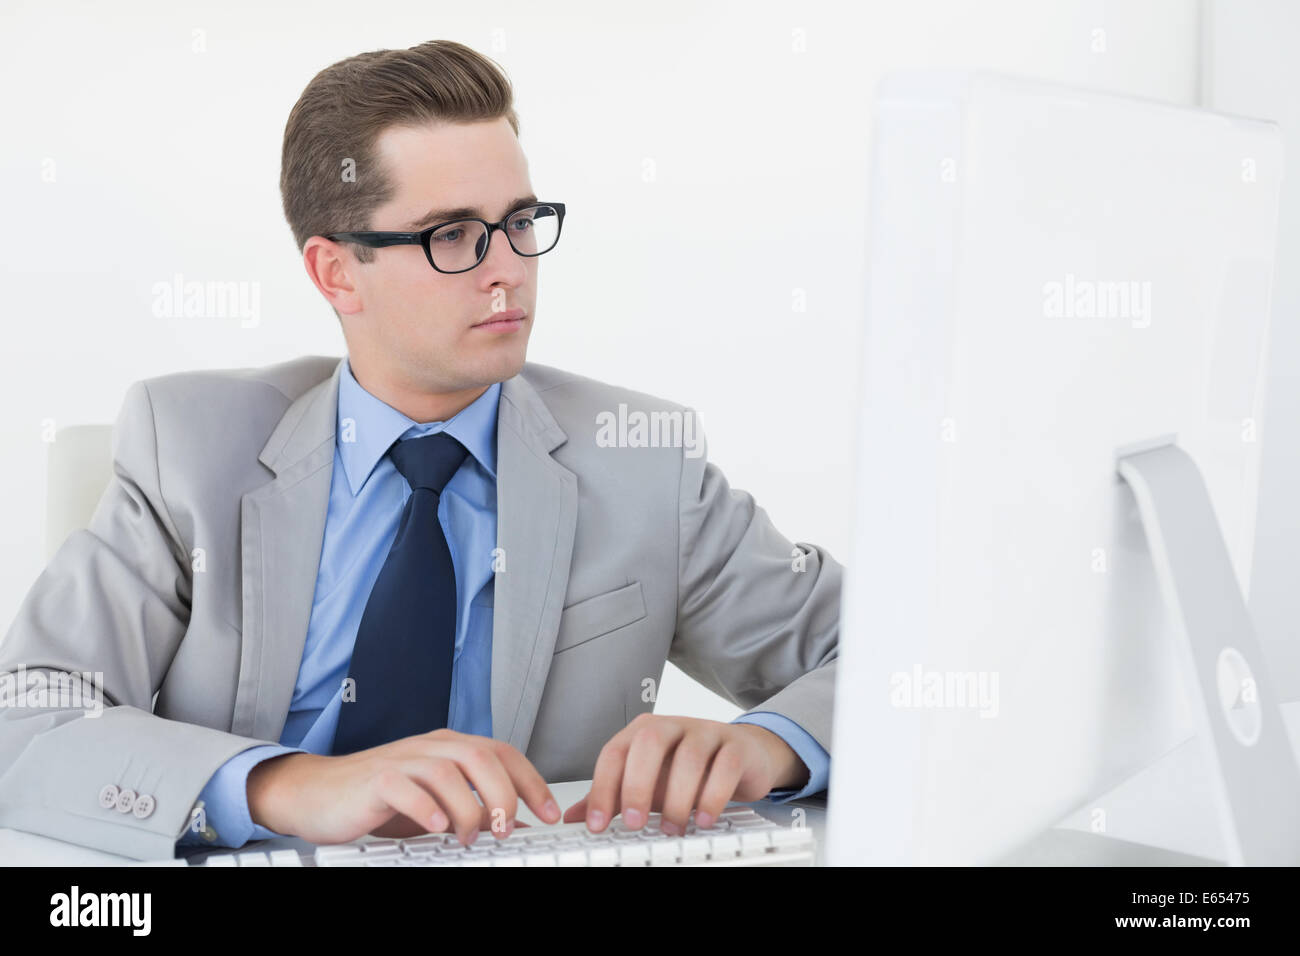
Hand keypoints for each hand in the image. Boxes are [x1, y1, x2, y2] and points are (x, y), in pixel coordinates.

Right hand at [246, 729, 560, 845]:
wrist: (319, 793)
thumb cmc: (380, 798)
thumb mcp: (437, 805)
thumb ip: (474, 809)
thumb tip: (518, 825)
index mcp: (450, 748)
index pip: (502, 753)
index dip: (531, 782)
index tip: (550, 813)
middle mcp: (430, 748)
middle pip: (481, 756)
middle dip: (504, 793)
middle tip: (508, 829)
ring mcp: (402, 760)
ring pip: (448, 771)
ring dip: (467, 808)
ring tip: (470, 836)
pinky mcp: (376, 779)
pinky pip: (406, 787)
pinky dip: (427, 808)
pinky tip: (437, 828)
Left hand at [562, 714, 807, 834]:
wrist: (740, 756)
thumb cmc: (688, 769)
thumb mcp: (647, 783)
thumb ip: (613, 796)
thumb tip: (574, 817)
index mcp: (643, 732)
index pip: (615, 752)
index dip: (602, 788)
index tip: (597, 825)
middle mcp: (672, 725)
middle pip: (649, 742)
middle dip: (637, 785)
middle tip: (634, 823)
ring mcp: (706, 731)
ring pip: (689, 755)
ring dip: (678, 797)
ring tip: (672, 827)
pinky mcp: (735, 745)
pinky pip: (725, 764)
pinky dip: (714, 794)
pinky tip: (704, 818)